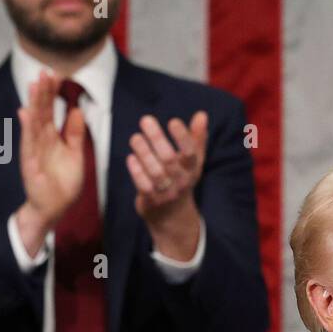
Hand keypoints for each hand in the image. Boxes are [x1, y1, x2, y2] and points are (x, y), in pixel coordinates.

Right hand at [15, 71, 85, 253]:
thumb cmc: (63, 182)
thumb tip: (76, 110)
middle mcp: (40, 140)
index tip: (56, 74)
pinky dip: (27, 128)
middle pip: (41, 111)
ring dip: (34, 103)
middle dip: (43, 91)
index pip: (51, 110)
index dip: (53, 92)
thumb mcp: (75, 154)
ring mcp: (33, 151)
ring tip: (35, 85)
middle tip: (45, 70)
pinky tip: (26, 113)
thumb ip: (74, 133)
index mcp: (51, 137)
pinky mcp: (30, 164)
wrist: (54, 208)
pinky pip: (29, 143)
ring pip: (33, 123)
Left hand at [127, 112, 206, 260]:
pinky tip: (131, 157)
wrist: (173, 217)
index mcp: (192, 169)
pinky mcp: (152, 201)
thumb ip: (197, 138)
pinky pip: (144, 186)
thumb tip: (202, 114)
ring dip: (144, 152)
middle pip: (170, 159)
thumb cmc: (181, 180)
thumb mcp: (193, 162)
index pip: (191, 152)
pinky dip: (137, 171)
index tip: (173, 121)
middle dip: (157, 138)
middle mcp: (181, 181)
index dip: (183, 137)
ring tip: (135, 137)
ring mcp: (167, 192)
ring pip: (155, 171)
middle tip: (146, 120)